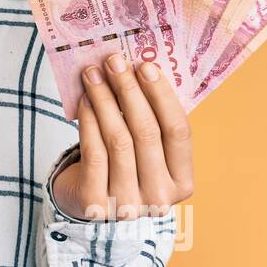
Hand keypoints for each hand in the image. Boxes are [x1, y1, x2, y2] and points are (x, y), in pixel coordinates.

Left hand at [51, 52, 193, 221]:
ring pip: (118, 140)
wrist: (91, 202)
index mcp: (182, 182)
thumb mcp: (148, 151)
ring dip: (104, 100)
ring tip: (93, 74)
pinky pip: (93, 152)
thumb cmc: (126, 166)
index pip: (179, 131)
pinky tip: (84, 100)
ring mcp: (128, 205)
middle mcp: (160, 198)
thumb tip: (140, 68)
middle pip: (147, 133)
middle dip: (129, 90)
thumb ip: (152, 119)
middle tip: (114, 61)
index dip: (162, 96)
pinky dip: (88, 121)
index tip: (145, 66)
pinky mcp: (95, 204)